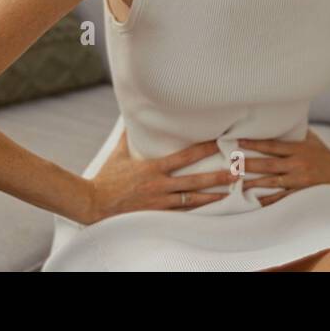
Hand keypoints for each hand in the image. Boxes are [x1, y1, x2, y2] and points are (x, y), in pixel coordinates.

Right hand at [80, 130, 237, 225]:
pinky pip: (182, 214)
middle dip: (217, 176)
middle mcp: (159, 185)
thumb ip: (127, 135)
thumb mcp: (118, 153)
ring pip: (193, 200)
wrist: (93, 204)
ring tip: (231, 192)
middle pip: (195, 181)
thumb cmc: (106, 178)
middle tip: (236, 172)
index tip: (220, 143)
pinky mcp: (157, 216)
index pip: (184, 157)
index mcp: (153, 168)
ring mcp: (160, 203)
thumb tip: (128, 114)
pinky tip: (211, 210)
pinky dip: (197, 211)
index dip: (204, 149)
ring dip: (213, 196)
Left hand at [236, 130, 329, 206]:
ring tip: (234, 184)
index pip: (272, 145)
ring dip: (251, 184)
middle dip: (247, 165)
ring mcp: (299, 181)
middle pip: (267, 165)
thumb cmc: (325, 155)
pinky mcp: (301, 195)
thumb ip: (294, 132)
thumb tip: (276, 118)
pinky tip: (252, 202)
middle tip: (228, 165)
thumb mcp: (312, 140)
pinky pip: (281, 199)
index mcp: (299, 149)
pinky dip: (266, 200)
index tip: (237, 141)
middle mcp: (298, 164)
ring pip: (271, 183)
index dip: (254, 143)